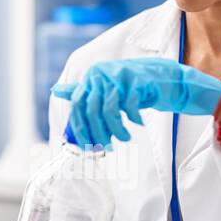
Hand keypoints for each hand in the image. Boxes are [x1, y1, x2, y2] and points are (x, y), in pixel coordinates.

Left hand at [51, 57, 220, 147]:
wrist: (165, 79)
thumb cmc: (133, 88)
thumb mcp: (106, 91)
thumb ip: (82, 91)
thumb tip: (55, 89)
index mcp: (91, 76)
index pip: (78, 106)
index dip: (82, 128)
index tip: (89, 146)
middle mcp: (101, 73)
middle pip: (91, 110)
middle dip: (99, 133)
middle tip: (108, 147)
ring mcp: (119, 75)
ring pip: (109, 110)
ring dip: (116, 129)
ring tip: (125, 138)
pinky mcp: (136, 79)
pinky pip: (129, 105)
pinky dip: (133, 118)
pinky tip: (138, 124)